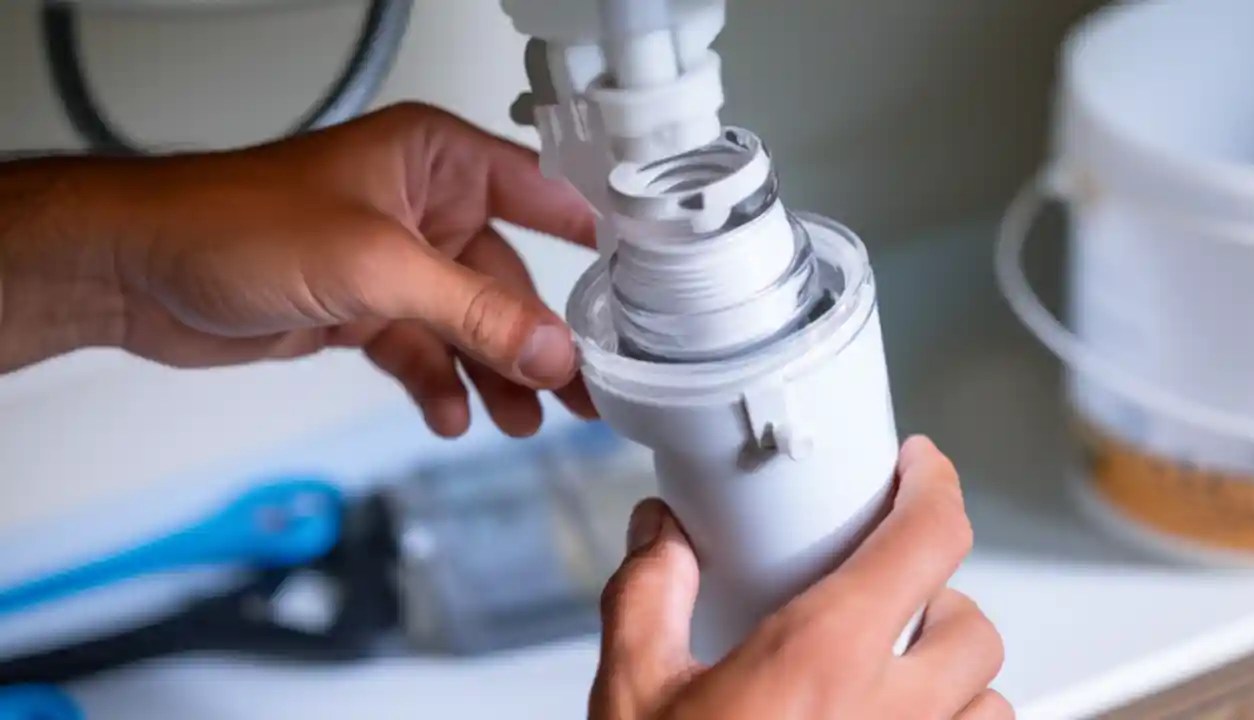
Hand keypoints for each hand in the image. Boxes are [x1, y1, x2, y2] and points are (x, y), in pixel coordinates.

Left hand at [0, 103, 596, 436]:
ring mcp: (391, 264)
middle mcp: (419, 207)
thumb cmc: (234, 221)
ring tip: (521, 418)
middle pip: (506, 279)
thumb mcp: (376, 265)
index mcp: (433, 159)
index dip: (586, 233)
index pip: (536, 189)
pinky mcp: (361, 311)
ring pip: (467, 326)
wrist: (142, 272)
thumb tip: (548, 348)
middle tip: (579, 389)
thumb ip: (472, 312)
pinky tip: (452, 413)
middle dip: (536, 340)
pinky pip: (423, 353)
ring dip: (494, 374)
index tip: (634, 279)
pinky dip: (440, 385)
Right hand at [591, 436, 1009, 719]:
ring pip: (993, 702)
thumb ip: (649, 597)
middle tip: (888, 600)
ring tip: (899, 679)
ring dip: (955, 678)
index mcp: (821, 661)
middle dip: (938, 600)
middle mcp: (892, 718)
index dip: (936, 486)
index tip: (921, 469)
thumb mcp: (634, 696)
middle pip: (974, 625)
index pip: (927, 540)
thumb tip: (663, 537)